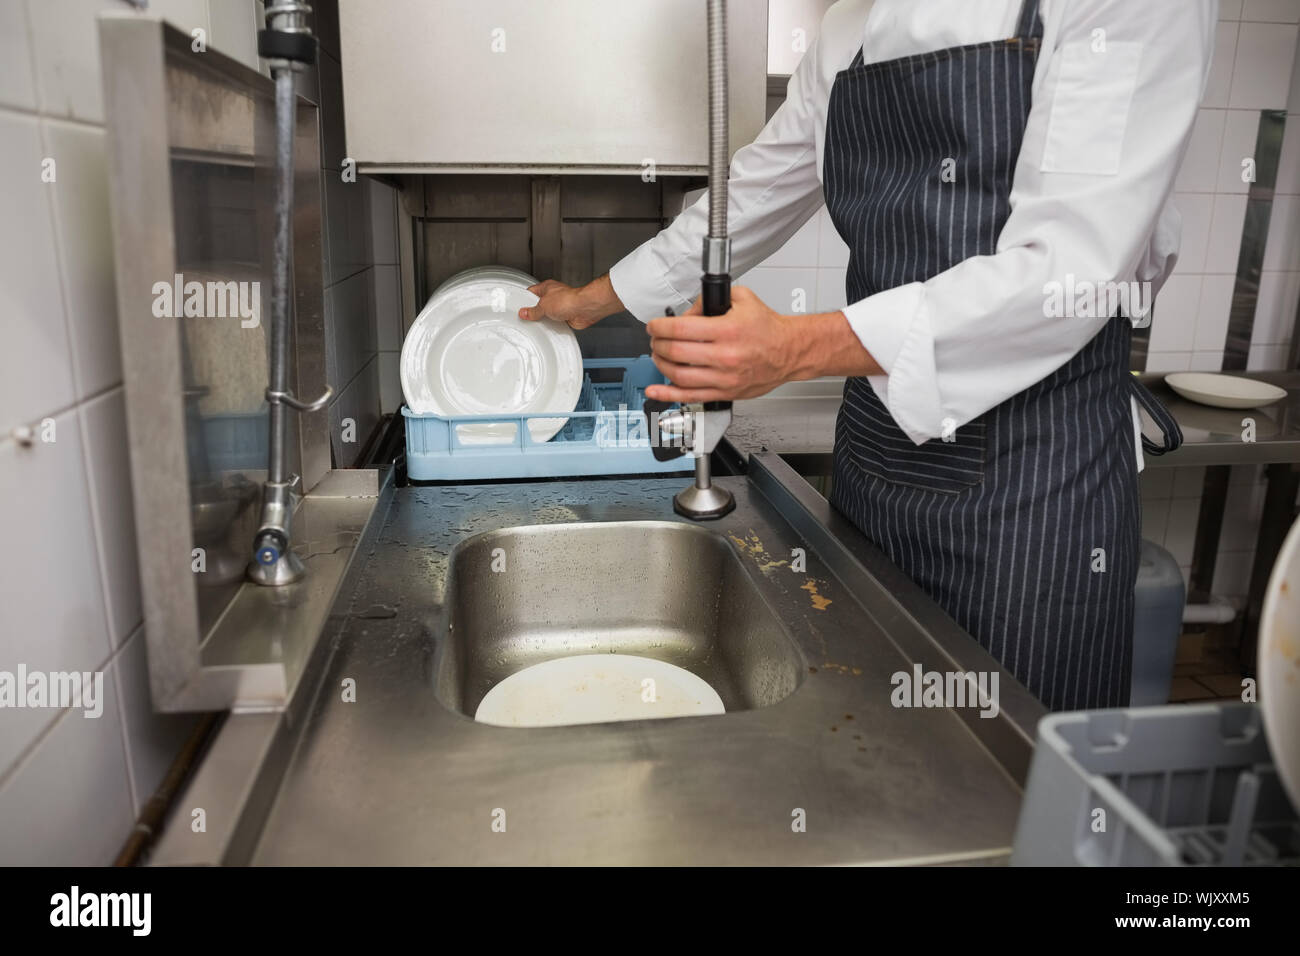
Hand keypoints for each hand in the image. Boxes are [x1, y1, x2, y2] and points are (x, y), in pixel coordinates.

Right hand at [518, 275, 620, 330]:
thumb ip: (532, 311)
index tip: (519, 307)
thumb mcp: (543, 305)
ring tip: (538, 325)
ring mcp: (560, 307)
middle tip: (527, 318)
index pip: (531, 292)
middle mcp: (554, 296)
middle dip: (534, 312)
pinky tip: (549, 329)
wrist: (584, 308)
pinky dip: (552, 326)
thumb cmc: (568, 300)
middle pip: (539, 305)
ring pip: (547, 315)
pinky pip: (555, 323)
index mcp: (546, 288)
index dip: (524, 299)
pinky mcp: (566, 317)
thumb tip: (524, 312)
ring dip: (544, 320)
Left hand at [645, 286, 804, 402]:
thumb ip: (710, 300)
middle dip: (658, 344)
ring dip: (661, 364)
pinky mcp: (726, 392)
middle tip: (656, 339)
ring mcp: (725, 377)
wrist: (790, 351)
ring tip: (659, 355)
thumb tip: (686, 312)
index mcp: (728, 330)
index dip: (659, 327)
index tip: (654, 326)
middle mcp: (725, 355)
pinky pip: (691, 396)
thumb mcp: (742, 299)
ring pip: (679, 375)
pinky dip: (669, 395)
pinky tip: (655, 391)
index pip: (681, 329)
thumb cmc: (768, 328)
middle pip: (676, 352)